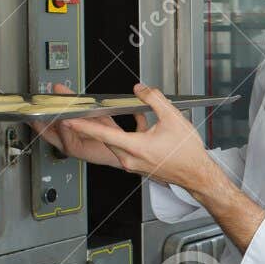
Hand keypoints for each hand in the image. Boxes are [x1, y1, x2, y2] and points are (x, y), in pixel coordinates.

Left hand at [42, 83, 215, 190]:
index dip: (83, 124)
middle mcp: (130, 159)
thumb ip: (154, 99)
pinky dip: (126, 136)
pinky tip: (140, 123)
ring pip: (114, 142)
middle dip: (91, 124)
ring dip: (110, 130)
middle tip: (78, 112)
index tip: (68, 118)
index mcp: (136, 147)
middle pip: (104, 138)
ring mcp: (132, 164)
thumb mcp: (173, 118)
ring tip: (111, 115)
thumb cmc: (186, 153)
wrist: (196, 174)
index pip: (103, 133)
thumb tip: (140, 89)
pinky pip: (124, 147)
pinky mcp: (136, 166)